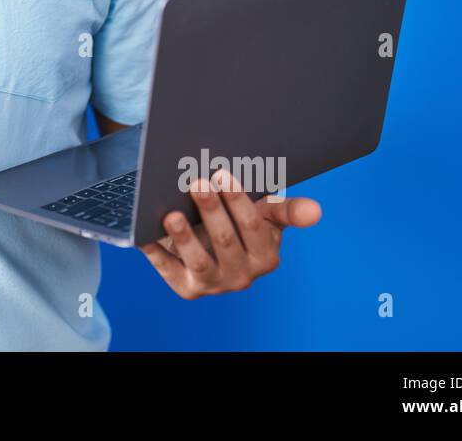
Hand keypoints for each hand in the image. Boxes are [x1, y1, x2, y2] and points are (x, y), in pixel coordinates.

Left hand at [139, 168, 320, 298]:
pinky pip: (169, 270)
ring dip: (185, 238)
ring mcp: (214, 284)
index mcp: (266, 257)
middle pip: (225, 240)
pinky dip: (157, 254)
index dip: (238, 200)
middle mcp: (243, 276)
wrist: (214, 247)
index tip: (222, 173)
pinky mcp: (187, 289)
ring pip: (200, 261)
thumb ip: (288, 212)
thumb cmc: (242, 224)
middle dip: (211, 210)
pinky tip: (145, 235)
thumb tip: (316, 211)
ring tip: (171, 215)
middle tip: (196, 181)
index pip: (253, 226)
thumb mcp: (267, 216)